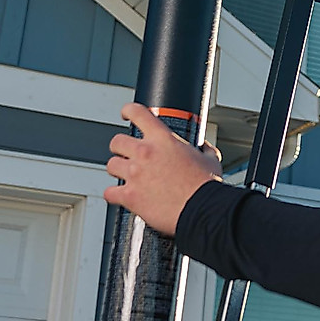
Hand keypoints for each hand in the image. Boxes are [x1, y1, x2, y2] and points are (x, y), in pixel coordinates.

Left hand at [104, 103, 221, 234]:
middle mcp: (145, 153)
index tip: (127, 114)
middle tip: (127, 154)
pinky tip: (120, 195)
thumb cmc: (205, 187)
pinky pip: (109, 192)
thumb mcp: (210, 159)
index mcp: (164, 139)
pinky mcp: (130, 196)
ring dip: (117, 170)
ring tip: (126, 176)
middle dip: (120, 148)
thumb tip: (203, 148)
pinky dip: (114, 194)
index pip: (138, 113)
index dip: (129, 111)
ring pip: (110, 165)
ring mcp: (135, 174)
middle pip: (117, 141)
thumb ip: (203, 150)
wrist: (202, 209)